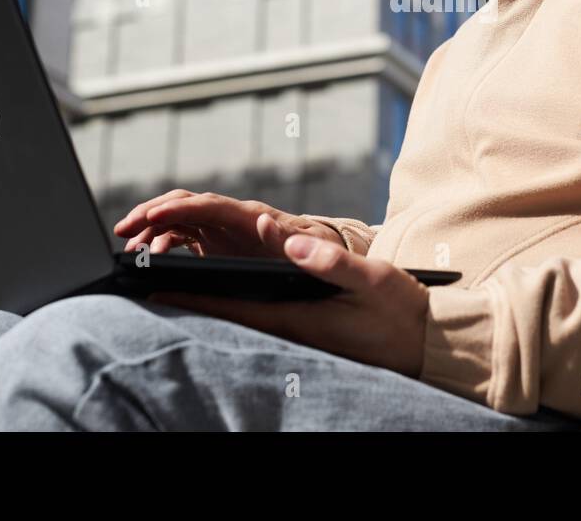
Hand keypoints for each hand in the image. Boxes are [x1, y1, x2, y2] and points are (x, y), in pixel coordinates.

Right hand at [112, 190, 343, 258]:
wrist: (315, 254)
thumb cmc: (310, 252)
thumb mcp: (303, 248)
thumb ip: (284, 237)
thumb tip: (265, 220)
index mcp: (248, 215)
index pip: (207, 205)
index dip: (180, 208)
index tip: (151, 215)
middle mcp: (228, 216)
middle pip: (183, 204)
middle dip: (151, 212)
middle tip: (122, 228)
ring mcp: (218, 227)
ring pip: (176, 219)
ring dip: (149, 228)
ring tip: (128, 246)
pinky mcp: (212, 241)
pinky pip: (179, 236)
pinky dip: (159, 242)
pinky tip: (145, 254)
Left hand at [148, 233, 430, 377]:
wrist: (428, 343)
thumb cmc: (401, 312)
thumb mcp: (371, 279)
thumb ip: (328, 261)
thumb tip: (283, 237)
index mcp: (299, 317)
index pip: (233, 307)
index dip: (192, 296)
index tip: (154, 287)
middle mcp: (292, 327)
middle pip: (230, 312)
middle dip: (191, 296)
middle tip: (151, 279)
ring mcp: (300, 330)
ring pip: (244, 313)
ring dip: (211, 299)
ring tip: (178, 282)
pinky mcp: (310, 327)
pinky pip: (263, 315)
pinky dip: (238, 301)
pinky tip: (229, 293)